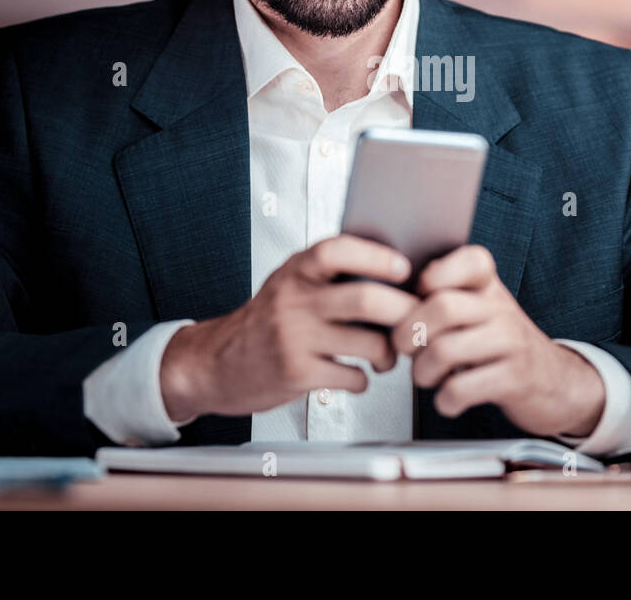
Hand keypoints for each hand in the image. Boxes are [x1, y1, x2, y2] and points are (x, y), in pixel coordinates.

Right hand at [159, 235, 419, 422]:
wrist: (214, 363)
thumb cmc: (264, 322)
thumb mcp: (288, 283)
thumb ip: (327, 273)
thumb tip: (391, 270)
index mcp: (295, 271)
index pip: (337, 251)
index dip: (376, 256)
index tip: (403, 269)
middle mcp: (293, 301)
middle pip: (365, 300)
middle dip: (403, 313)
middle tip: (415, 322)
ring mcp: (293, 339)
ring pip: (368, 344)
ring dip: (390, 354)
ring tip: (387, 356)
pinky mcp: (295, 374)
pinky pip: (352, 377)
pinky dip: (364, 380)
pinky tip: (357, 376)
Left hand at [393, 245, 604, 438]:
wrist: (555, 382)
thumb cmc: (499, 344)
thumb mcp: (478, 311)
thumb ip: (440, 298)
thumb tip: (387, 302)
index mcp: (489, 286)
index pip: (468, 260)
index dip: (432, 277)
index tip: (418, 297)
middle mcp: (501, 308)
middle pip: (442, 307)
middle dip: (408, 332)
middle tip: (404, 347)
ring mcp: (511, 343)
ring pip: (445, 350)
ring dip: (422, 372)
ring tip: (425, 376)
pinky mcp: (514, 379)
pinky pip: (461, 388)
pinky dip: (444, 400)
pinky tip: (448, 398)